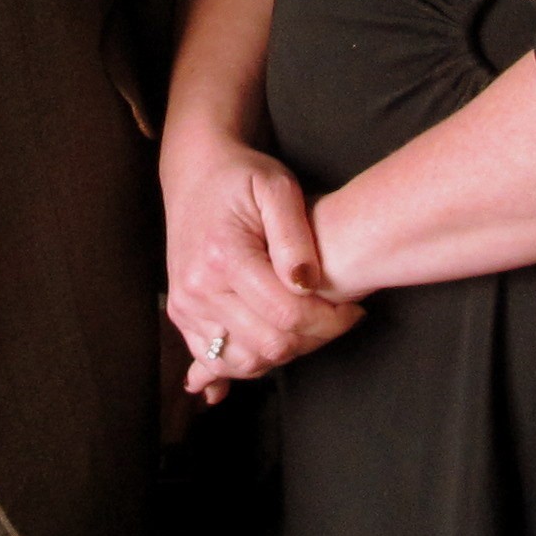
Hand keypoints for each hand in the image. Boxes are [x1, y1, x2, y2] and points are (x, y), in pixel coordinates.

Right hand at [161, 130, 357, 400]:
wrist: (195, 174)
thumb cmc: (243, 178)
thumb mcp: (278, 189)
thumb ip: (294, 238)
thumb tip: (306, 284)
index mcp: (224, 256)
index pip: (287, 315)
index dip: (330, 321)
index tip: (354, 309)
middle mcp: (198, 289)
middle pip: (269, 345)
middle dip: (314, 339)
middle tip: (338, 319)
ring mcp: (185, 306)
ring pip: (245, 362)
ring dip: (286, 354)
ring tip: (309, 327)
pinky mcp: (181, 315)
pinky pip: (217, 359)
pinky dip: (250, 362)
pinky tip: (274, 350)